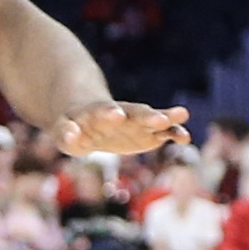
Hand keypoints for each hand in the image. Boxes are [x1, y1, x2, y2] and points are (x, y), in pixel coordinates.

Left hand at [54, 100, 188, 155]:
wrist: (88, 117)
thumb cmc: (73, 126)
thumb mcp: (63, 131)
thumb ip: (65, 134)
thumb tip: (70, 134)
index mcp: (95, 113)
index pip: (101, 112)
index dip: (108, 114)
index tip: (117, 114)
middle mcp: (120, 114)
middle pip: (133, 113)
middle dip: (146, 116)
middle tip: (161, 118)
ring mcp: (135, 122)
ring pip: (152, 118)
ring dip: (166, 118)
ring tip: (183, 114)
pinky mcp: (148, 132)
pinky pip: (164, 132)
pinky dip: (174, 133)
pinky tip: (185, 137)